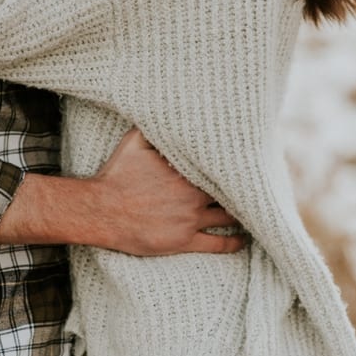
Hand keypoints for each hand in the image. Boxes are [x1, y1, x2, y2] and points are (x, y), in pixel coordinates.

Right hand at [92, 129, 243, 255]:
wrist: (101, 210)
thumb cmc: (116, 175)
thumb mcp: (132, 143)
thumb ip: (152, 128)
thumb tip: (163, 111)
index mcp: (184, 171)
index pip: (219, 167)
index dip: (232, 166)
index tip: (244, 164)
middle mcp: (192, 195)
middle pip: (228, 192)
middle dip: (240, 189)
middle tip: (254, 187)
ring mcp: (189, 219)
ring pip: (227, 217)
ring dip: (242, 214)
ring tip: (253, 211)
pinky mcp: (184, 241)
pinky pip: (219, 244)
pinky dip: (235, 242)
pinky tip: (244, 239)